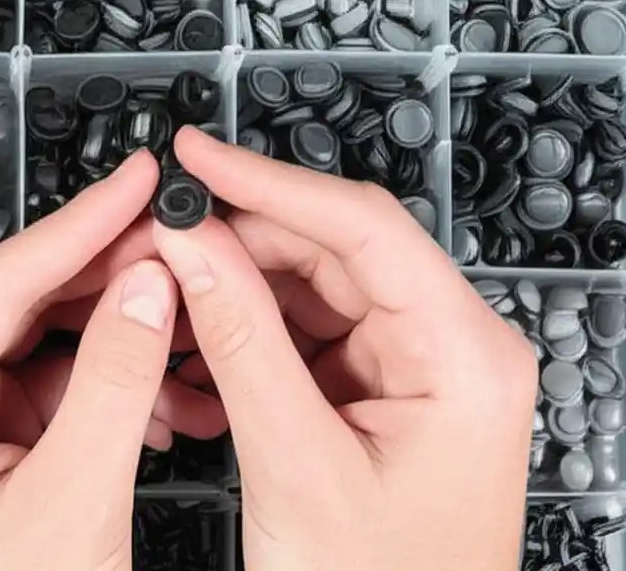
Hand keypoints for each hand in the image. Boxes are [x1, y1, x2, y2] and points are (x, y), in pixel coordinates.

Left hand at [0, 152, 226, 570]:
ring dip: (113, 342)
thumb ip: (115, 380)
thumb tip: (147, 283)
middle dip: (104, 282)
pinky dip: (101, 391)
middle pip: (12, 308)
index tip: (138, 183)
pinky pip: (39, 392)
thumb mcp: (76, 502)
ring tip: (185, 338)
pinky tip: (160, 402)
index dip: (78, 226)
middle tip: (177, 247)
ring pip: (34, 347)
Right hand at [153, 127, 537, 570]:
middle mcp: (450, 351)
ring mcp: (414, 372)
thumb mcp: (296, 466)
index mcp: (465, 357)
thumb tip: (190, 245)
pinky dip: (246, 336)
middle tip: (160, 238)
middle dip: (240, 243)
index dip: (269, 182)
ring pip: (312, 291)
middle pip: (333, 252)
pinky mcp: (379, 395)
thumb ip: (239, 342)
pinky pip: (305, 335)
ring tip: (166, 298)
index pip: (361, 227)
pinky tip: (196, 345)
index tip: (195, 158)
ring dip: (235, 292)